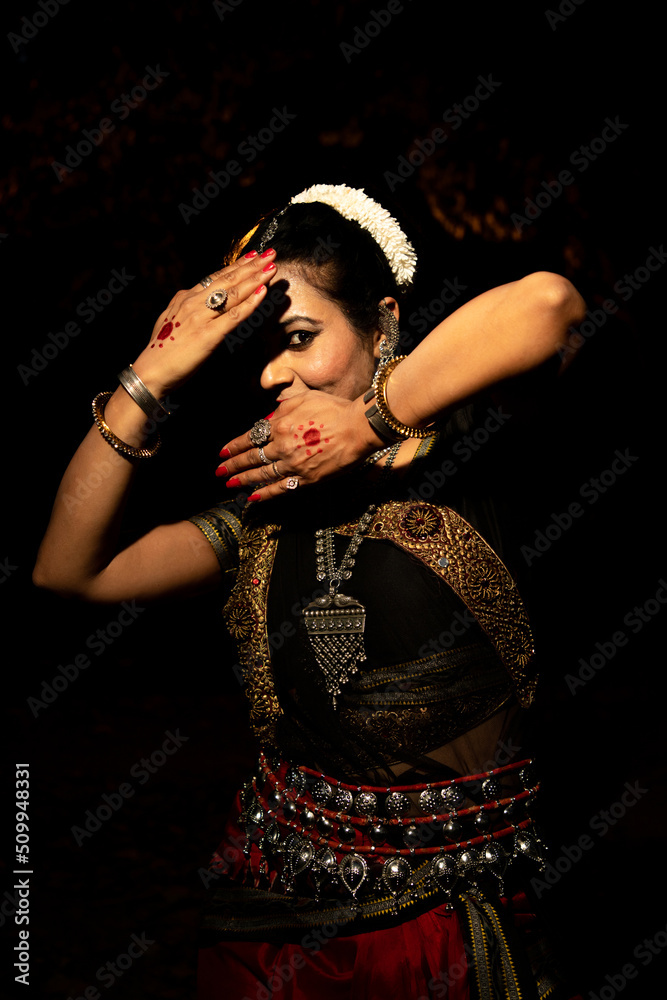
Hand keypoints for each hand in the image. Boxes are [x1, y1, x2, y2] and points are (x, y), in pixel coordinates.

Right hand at [130, 249, 277, 396]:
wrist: (151, 371)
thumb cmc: (162, 351)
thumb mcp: (171, 320)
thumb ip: (185, 307)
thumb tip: (196, 298)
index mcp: (185, 298)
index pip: (215, 277)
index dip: (236, 265)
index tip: (252, 256)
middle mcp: (193, 302)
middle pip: (227, 279)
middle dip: (251, 265)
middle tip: (269, 254)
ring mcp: (200, 317)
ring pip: (232, 293)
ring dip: (255, 278)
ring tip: (271, 267)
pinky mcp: (208, 335)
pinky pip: (234, 316)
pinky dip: (250, 303)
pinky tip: (262, 291)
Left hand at [216, 391, 383, 499]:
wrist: (358, 428)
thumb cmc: (335, 409)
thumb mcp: (304, 398)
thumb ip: (283, 408)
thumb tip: (269, 418)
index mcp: (280, 425)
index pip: (251, 437)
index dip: (235, 446)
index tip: (223, 452)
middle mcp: (282, 447)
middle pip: (252, 457)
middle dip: (233, 465)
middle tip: (219, 471)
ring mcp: (294, 465)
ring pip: (263, 474)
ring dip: (244, 480)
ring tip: (230, 484)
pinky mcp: (307, 479)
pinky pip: (282, 488)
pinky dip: (266, 494)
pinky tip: (253, 498)